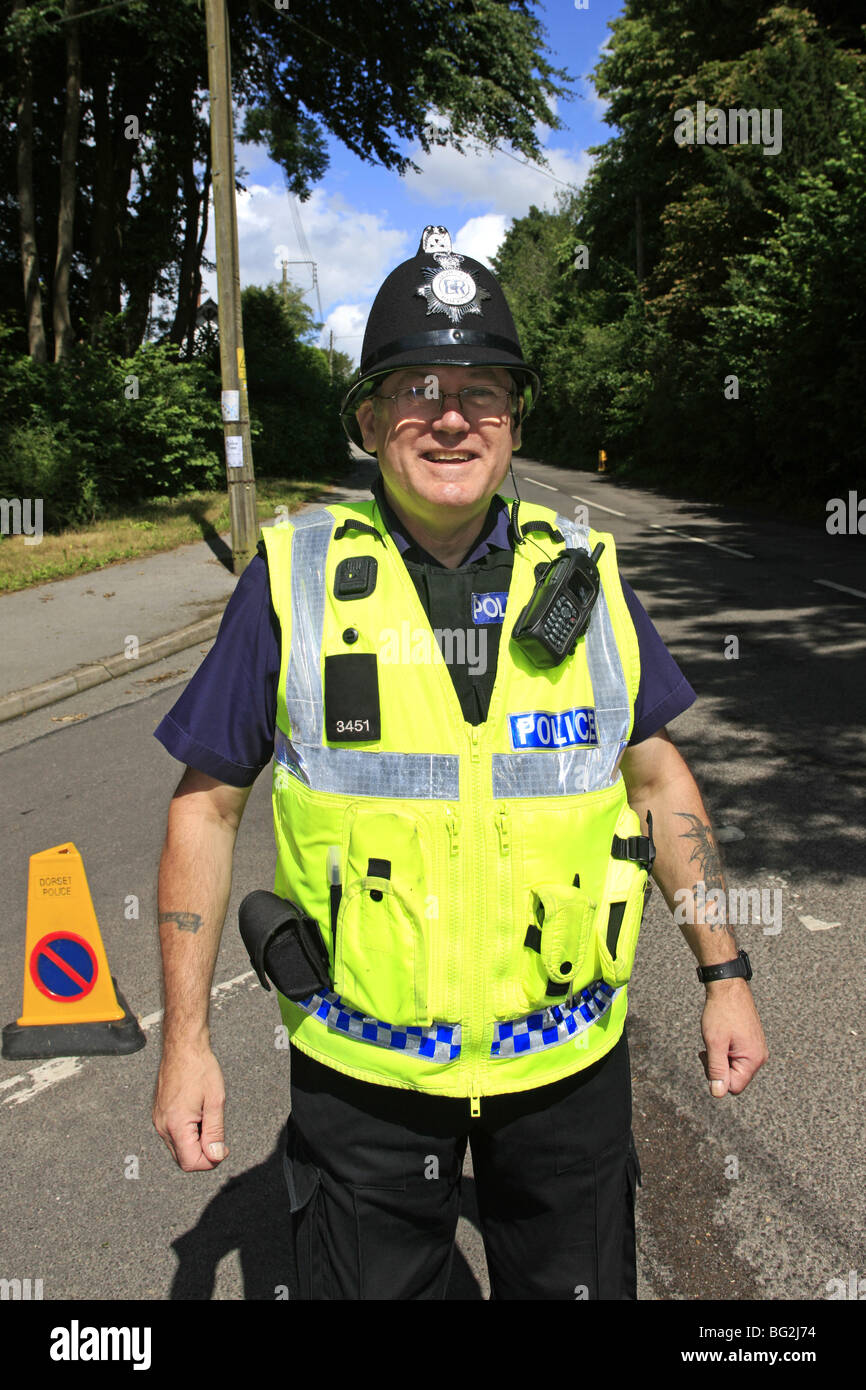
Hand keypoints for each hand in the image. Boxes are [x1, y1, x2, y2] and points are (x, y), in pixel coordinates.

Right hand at [153, 1040, 228, 1169]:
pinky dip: (187, 1133)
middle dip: (202, 1153)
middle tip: (218, 1135)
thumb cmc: (200, 1068)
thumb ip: (215, 1132)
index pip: (191, 1162)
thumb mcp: (215, 1101)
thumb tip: (215, 1156)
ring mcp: (158, 1120)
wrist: (183, 1047)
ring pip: (178, 1147)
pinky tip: (198, 1115)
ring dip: (195, 1143)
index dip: (210, 1161)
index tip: (223, 1148)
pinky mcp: (159, 1113)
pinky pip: (173, 1134)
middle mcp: (163, 1125)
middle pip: (183, 1159)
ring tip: (207, 1118)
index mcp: (176, 1124)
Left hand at [699, 978, 767, 1097]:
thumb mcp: (714, 1043)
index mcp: (753, 1059)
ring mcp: (757, 1049)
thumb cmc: (721, 1012)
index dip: (716, 1077)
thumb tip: (717, 1093)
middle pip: (735, 1078)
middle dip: (719, 1067)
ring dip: (721, 1058)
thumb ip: (716, 1070)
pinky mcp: (752, 1042)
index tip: (708, 1057)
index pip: (733, 1087)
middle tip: (709, 1048)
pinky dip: (725, 1051)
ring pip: (734, 1067)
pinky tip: (721, 1037)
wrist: (728, 987)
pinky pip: (737, 1057)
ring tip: (716, 1040)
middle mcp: (759, 1056)